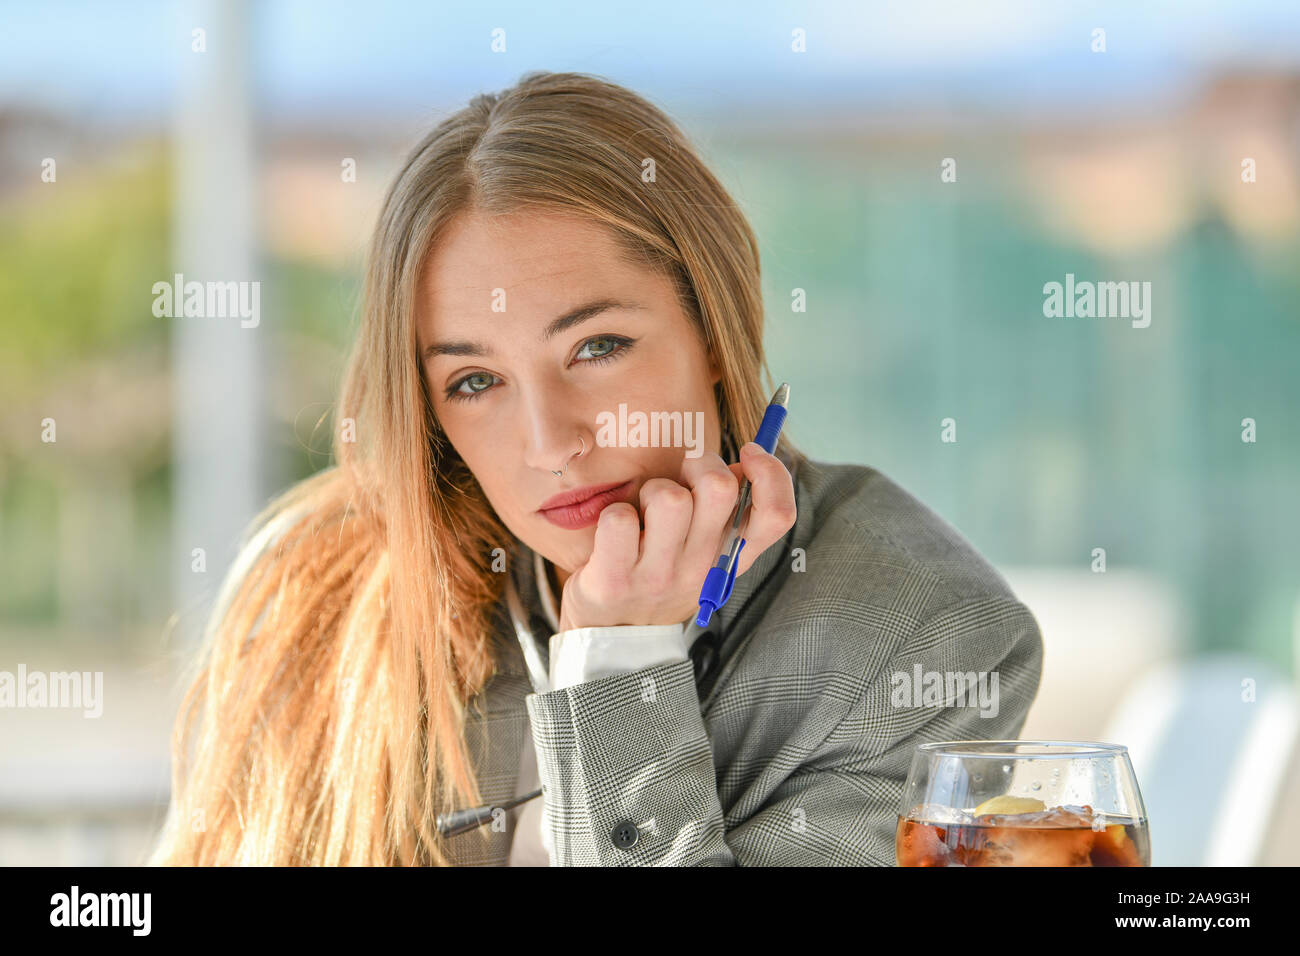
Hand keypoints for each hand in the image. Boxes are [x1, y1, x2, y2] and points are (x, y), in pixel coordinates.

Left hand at [556, 442, 796, 630]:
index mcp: (731, 557)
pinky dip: (614, 513)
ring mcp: (658, 576)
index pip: (777, 515)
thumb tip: (742, 463)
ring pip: (668, 497)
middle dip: (699, 463)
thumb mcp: (707, 551)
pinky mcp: (614, 580)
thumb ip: (727, 510)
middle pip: (719, 487)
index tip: (749, 453)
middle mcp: (701, 567)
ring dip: (652, 489)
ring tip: (645, 511)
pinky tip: (617, 532)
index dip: (771, 473)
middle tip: (683, 477)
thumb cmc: (664, 575)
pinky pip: (619, 518)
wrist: (617, 637)